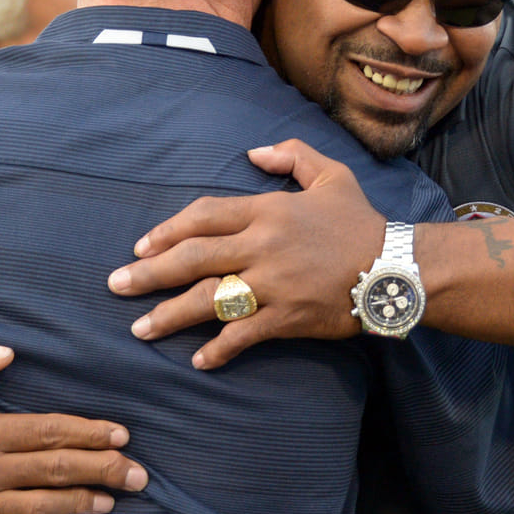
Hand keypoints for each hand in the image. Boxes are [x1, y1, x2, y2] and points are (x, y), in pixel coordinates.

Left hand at [108, 139, 385, 368]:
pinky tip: (198, 360)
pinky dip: (220, 349)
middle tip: (116, 285)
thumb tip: (253, 153)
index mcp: (268, 210)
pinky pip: (245, 334)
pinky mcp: (289, 316)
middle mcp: (264, 245)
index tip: (142, 246)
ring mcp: (275, 283)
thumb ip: (291, 155)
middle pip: (193, 258)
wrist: (397, 267)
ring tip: (140, 329)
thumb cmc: (361, 221)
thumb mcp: (331, 175)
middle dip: (149, 273)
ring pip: (210, 300)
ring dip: (170, 315)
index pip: (203, 216)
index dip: (167, 230)